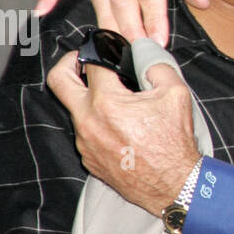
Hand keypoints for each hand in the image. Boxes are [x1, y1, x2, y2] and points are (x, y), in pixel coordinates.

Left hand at [47, 50, 200, 214]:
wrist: (175, 185)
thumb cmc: (174, 143)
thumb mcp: (175, 93)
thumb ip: (156, 64)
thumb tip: (142, 50)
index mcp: (107, 103)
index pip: (92, 61)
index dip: (101, 48)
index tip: (107, 48)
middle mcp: (88, 122)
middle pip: (58, 80)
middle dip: (69, 63)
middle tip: (84, 62)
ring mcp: (85, 143)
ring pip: (75, 109)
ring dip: (90, 99)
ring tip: (117, 102)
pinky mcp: (88, 159)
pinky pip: (85, 132)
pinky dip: (98, 124)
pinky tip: (119, 127)